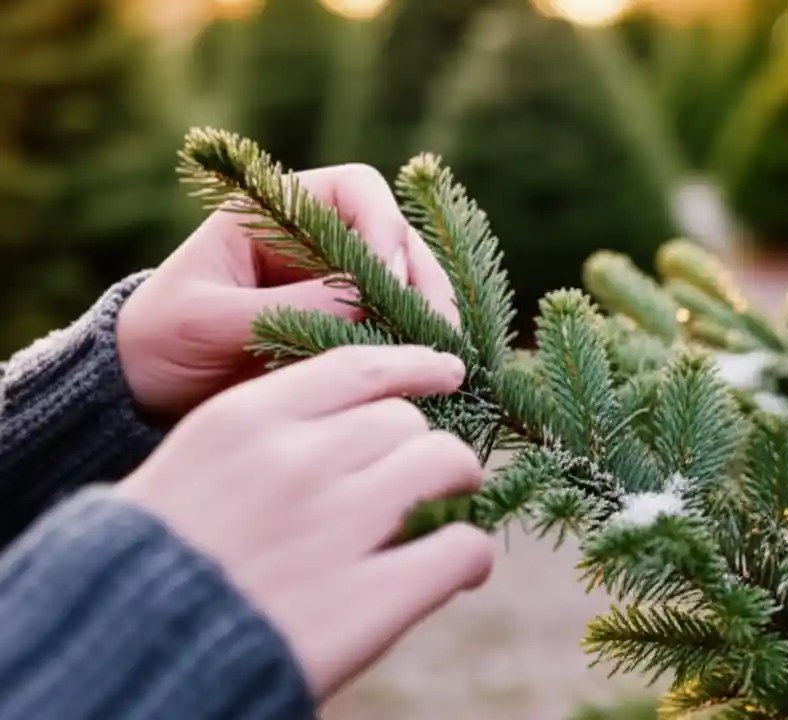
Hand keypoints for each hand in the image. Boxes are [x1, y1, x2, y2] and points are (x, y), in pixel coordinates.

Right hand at [116, 345, 493, 696]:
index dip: (414, 366)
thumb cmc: (148, 565)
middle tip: (425, 479)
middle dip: (423, 446)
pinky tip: (457, 571)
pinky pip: (460, 547)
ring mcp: (336, 526)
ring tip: (447, 516)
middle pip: (407, 420)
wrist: (122, 654)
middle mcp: (296, 460)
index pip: (358, 366)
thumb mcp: (191, 468)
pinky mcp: (369, 598)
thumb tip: (352, 425)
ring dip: (457, 488)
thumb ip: (267, 437)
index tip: (447, 374)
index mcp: (243, 421)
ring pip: (446, 464)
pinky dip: (469, 556)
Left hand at [117, 164, 458, 417]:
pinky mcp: (354, 332)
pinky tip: (432, 375)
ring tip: (440, 359)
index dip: (381, 225)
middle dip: (422, 280)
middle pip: (399, 238)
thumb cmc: (162, 341)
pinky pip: (405, 326)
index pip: (356, 189)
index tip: (384, 280)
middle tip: (433, 330)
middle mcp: (320, 241)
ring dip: (433, 316)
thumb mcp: (208, 320)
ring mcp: (342, 286)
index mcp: (277, 212)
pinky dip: (423, 346)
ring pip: (414, 283)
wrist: (147, 392)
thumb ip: (286, 307)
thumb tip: (367, 307)